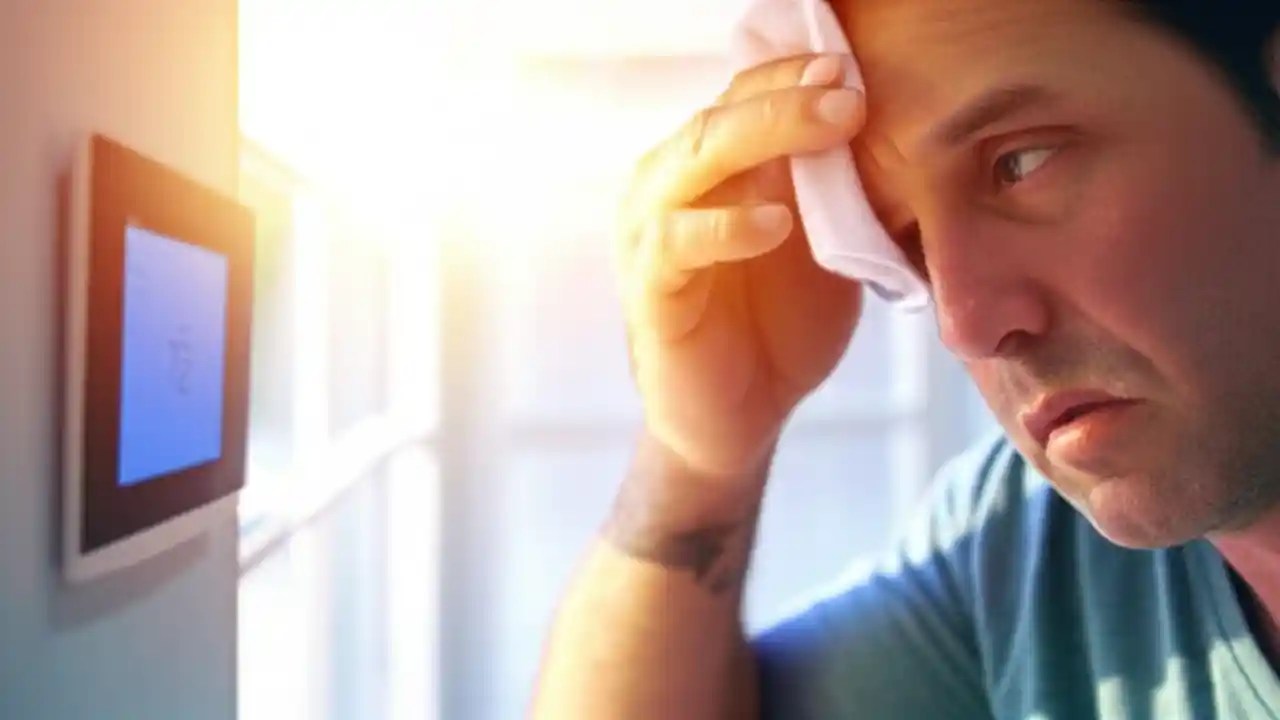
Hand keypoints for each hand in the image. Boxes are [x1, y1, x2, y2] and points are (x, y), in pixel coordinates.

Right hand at [617, 54, 865, 477]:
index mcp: (708, 169)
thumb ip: (834, 189)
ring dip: (763, 136)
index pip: (741, 97)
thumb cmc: (781, 326)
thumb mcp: (823, 244)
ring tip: (831, 126)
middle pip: (719, 116)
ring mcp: (650, 234)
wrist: (740, 420)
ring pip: (693, 160)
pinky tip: (776, 222)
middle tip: (850, 89)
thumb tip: (884, 124)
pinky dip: (727, 227)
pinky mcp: (649, 289)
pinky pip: (676, 243)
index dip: (793, 75)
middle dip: (788, 97)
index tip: (853, 63)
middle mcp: (668, 187)